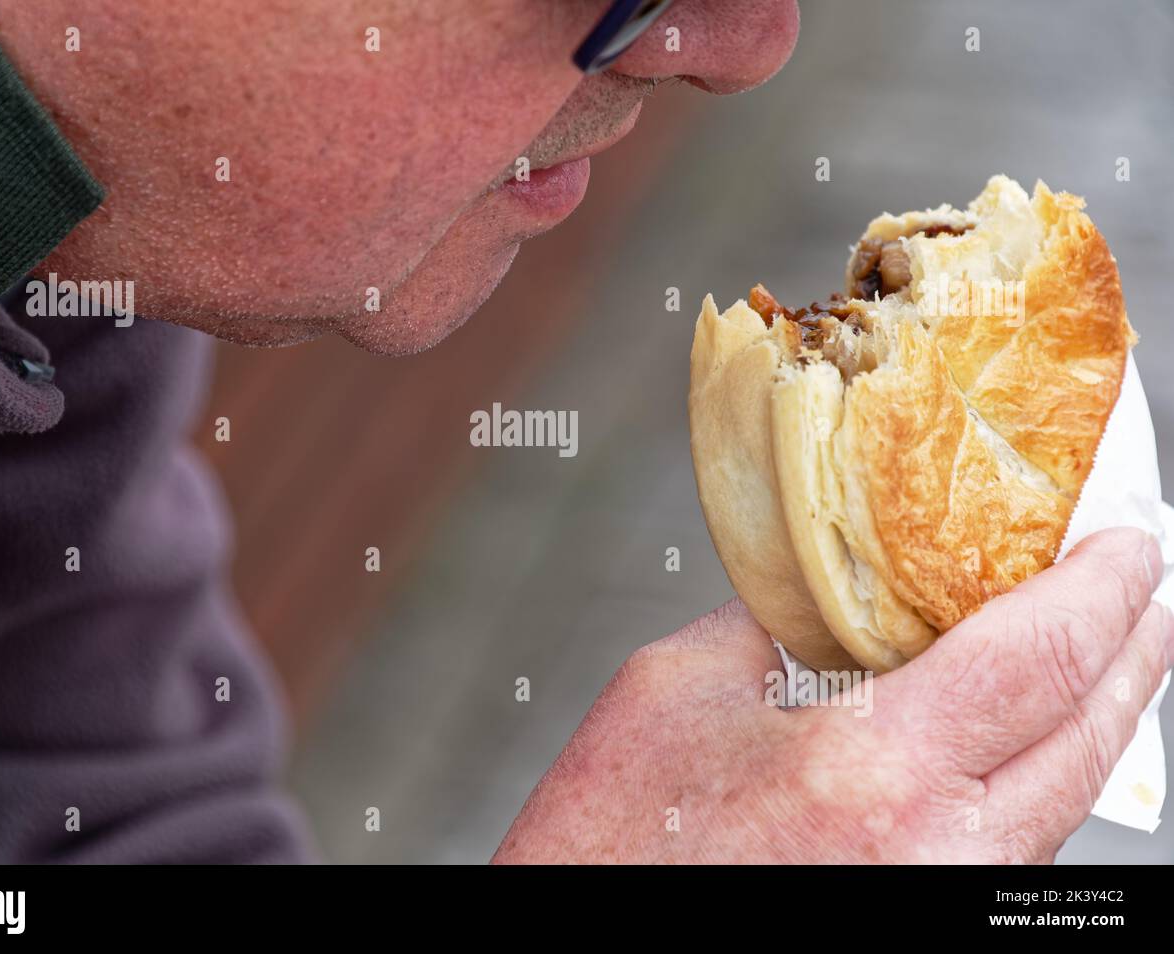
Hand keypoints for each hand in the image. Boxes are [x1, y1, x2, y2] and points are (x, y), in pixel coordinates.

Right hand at [493, 527, 1172, 863]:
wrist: (582, 930)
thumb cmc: (609, 842)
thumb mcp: (675, 689)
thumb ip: (772, 622)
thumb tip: (840, 587)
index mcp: (870, 775)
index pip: (1036, 659)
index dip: (1100, 588)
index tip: (1123, 542)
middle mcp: (934, 853)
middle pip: (1088, 737)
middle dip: (1133, 649)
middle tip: (1141, 587)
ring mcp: (939, 897)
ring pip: (1066, 799)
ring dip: (1092, 712)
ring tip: (1097, 648)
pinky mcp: (925, 915)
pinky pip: (1016, 840)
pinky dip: (1038, 771)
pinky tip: (1024, 733)